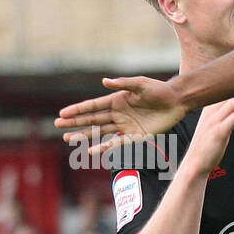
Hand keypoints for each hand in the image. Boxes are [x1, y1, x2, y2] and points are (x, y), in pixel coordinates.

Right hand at [55, 76, 185, 156]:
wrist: (177, 102)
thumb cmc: (159, 90)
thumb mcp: (141, 84)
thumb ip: (123, 84)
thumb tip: (104, 82)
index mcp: (116, 100)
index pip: (92, 106)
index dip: (77, 110)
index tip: (62, 113)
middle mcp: (118, 113)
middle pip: (92, 120)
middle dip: (75, 122)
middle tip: (57, 125)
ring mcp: (126, 125)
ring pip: (100, 132)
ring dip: (84, 135)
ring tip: (68, 138)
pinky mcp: (136, 136)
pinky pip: (117, 143)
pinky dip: (104, 147)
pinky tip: (91, 151)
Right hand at [186, 93, 233, 171]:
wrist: (195, 163)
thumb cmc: (207, 145)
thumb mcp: (216, 127)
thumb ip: (227, 117)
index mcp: (208, 109)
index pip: (225, 92)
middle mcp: (210, 113)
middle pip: (230, 94)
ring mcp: (213, 122)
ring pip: (233, 104)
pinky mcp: (218, 132)